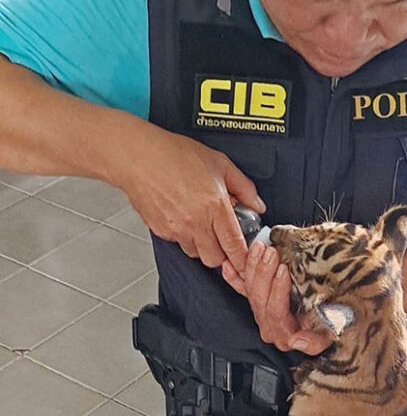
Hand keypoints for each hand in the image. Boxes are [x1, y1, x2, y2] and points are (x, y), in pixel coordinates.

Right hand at [118, 122, 264, 275]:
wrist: (140, 157)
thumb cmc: (175, 155)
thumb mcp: (220, 163)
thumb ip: (243, 186)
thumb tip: (257, 204)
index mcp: (214, 206)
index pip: (234, 246)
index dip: (242, 258)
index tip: (245, 261)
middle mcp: (195, 222)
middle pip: (214, 259)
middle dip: (221, 254)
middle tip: (222, 239)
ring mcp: (176, 229)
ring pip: (195, 254)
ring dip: (201, 245)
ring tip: (200, 223)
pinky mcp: (160, 231)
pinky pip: (177, 243)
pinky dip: (184, 236)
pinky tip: (183, 217)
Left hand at [222, 242, 332, 355]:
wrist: (329, 324)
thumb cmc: (331, 328)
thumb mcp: (329, 337)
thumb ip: (313, 342)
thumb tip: (296, 341)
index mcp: (284, 334)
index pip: (275, 311)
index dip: (278, 290)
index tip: (284, 270)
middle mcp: (269, 325)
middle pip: (260, 299)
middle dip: (264, 273)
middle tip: (271, 253)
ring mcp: (262, 312)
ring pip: (250, 290)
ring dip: (252, 268)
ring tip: (259, 248)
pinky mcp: (259, 301)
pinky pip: (241, 289)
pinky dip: (234, 277)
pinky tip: (228, 266)